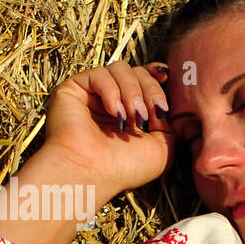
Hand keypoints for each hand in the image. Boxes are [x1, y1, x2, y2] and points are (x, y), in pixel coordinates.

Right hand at [40, 60, 174, 198]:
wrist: (91, 175)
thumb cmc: (124, 169)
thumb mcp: (163, 147)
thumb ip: (170, 121)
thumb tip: (163, 102)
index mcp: (129, 113)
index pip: (146, 79)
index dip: (157, 79)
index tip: (166, 86)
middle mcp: (110, 102)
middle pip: (137, 71)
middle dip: (149, 90)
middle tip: (146, 116)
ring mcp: (91, 95)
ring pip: (120, 68)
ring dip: (132, 91)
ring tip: (130, 116)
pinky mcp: (73, 89)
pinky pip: (99, 74)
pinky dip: (111, 90)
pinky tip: (113, 112)